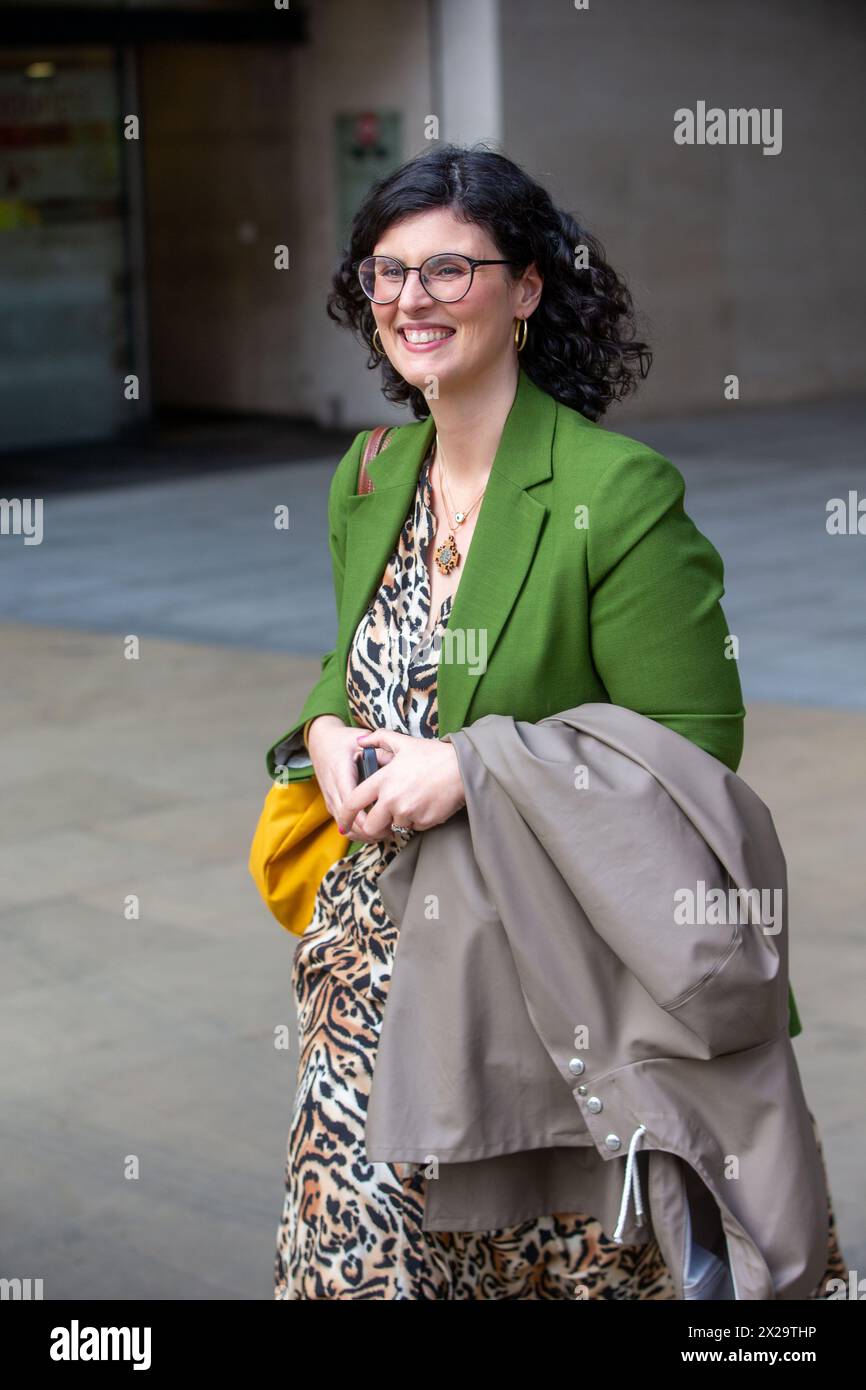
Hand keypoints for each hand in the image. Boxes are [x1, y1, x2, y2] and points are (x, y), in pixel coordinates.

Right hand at [305, 716, 390, 837]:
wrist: (320, 741)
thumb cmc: (344, 740)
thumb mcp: (360, 739)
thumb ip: (379, 751)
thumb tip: (399, 764)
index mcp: (340, 771)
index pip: (351, 802)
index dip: (367, 818)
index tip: (386, 822)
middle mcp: (332, 787)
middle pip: (347, 819)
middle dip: (368, 830)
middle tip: (391, 831)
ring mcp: (329, 796)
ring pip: (343, 824)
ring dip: (362, 833)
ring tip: (384, 833)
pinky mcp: (330, 802)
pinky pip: (341, 821)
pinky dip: (355, 830)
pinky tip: (372, 830)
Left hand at [336, 728, 465, 842]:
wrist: (462, 769)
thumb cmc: (433, 754)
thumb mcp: (404, 742)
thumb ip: (379, 738)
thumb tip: (360, 740)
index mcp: (383, 780)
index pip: (353, 802)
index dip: (345, 815)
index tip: (343, 823)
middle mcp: (392, 799)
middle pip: (371, 826)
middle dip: (373, 827)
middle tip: (381, 821)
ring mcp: (408, 812)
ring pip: (395, 827)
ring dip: (399, 820)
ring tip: (412, 802)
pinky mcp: (423, 822)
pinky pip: (414, 827)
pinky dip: (416, 821)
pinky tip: (425, 804)